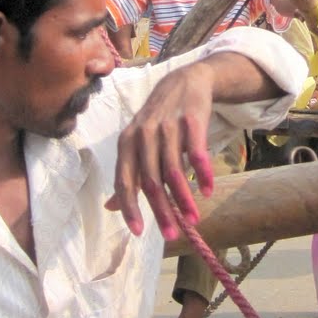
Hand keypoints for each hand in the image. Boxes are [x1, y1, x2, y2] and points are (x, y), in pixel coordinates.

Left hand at [107, 61, 214, 240]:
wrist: (184, 82)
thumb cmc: (157, 120)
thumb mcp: (136, 143)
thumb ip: (127, 174)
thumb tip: (110, 207)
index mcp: (126, 143)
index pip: (124, 180)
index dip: (130, 207)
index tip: (139, 232)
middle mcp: (144, 135)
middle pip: (151, 181)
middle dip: (162, 211)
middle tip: (172, 235)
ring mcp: (168, 127)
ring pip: (174, 171)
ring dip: (184, 199)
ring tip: (194, 220)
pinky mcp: (192, 121)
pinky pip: (197, 154)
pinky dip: (203, 175)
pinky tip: (207, 190)